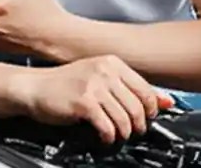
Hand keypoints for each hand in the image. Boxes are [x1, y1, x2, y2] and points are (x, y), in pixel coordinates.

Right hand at [9, 55, 175, 142]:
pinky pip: (107, 125)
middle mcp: (105, 71)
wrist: (34, 87)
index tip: (147, 117)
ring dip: (124, 132)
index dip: (151, 108)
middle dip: (139, 124)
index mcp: (113, 63)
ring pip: (124, 117)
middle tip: (133, 131)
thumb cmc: (66, 84)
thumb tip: (167, 101)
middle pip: (138, 105)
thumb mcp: (101, 80)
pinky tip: (105, 137)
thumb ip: (132, 89)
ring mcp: (94, 85)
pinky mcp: (83, 102)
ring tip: (118, 135)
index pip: (145, 88)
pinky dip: (109, 136)